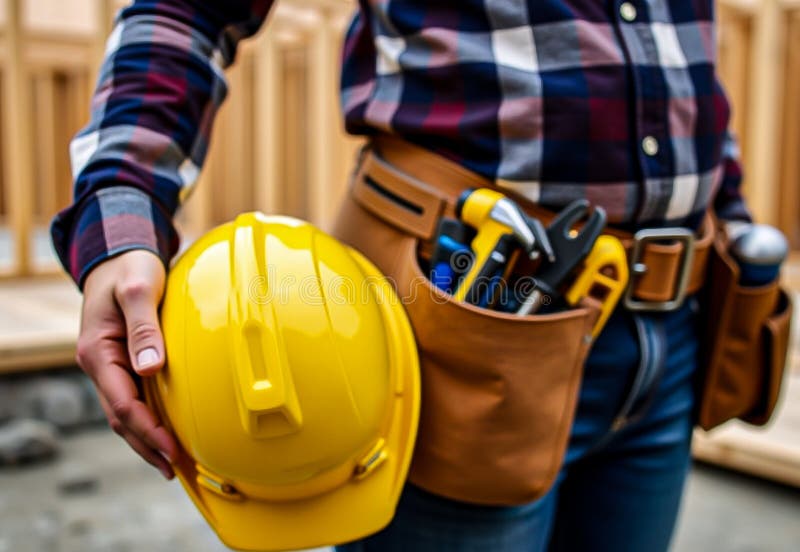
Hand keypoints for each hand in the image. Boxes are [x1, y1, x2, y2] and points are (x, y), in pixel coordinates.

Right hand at [78, 250, 177, 478]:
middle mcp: (100, 364)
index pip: (123, 404)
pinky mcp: (124, 362)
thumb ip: (144, 326)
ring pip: (125, 412)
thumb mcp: (138, 289)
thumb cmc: (130, 269)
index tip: (173, 450)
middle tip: (176, 469)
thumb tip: (149, 367)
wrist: (120, 255)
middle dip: (147, 445)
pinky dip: (148, 418)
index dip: (148, 431)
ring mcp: (110, 365)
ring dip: (146, 438)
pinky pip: (133, 398)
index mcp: (98, 352)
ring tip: (172, 462)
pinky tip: (167, 430)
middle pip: (121, 417)